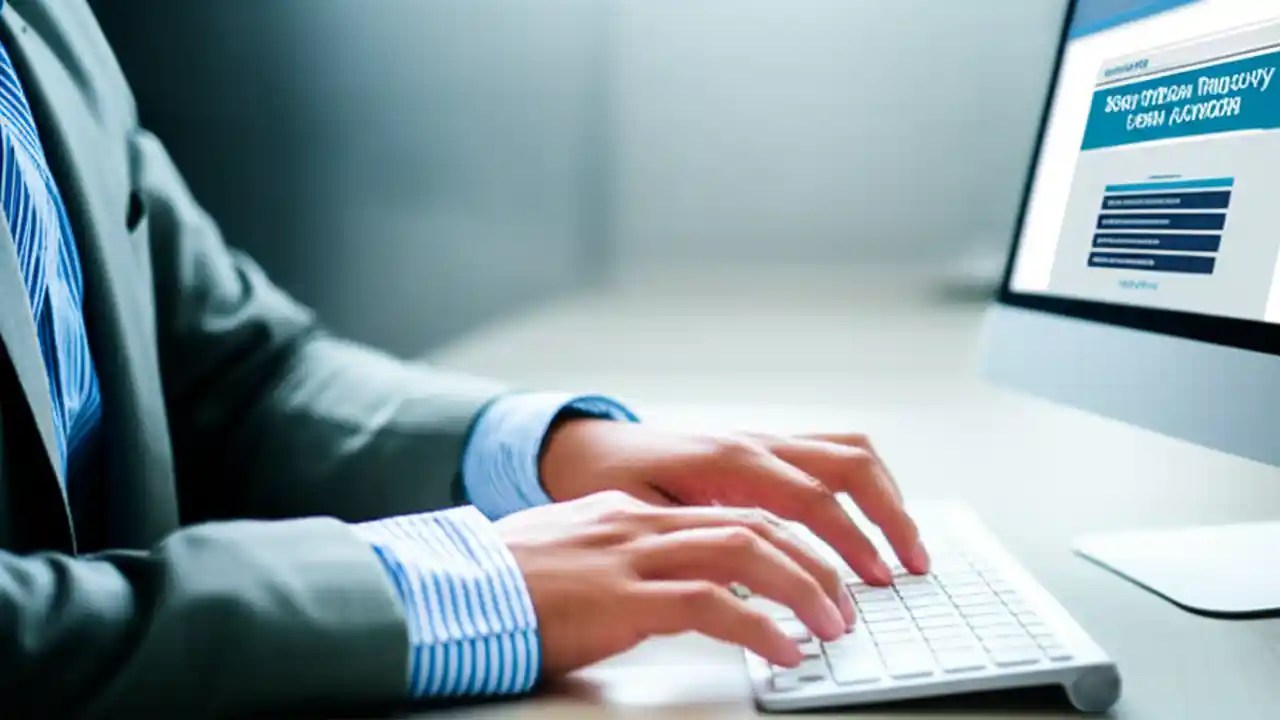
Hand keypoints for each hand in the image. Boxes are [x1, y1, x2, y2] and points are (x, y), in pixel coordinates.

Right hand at [495, 491, 852, 676]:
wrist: (450, 591)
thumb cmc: (503, 581)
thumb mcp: (571, 550)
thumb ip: (620, 553)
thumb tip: (659, 576)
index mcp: (634, 513)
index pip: (733, 512)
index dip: (789, 541)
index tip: (819, 570)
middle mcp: (642, 524)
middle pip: (755, 523)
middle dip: (814, 560)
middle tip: (846, 598)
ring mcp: (632, 556)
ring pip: (746, 552)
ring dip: (803, 587)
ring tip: (834, 624)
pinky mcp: (621, 599)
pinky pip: (711, 605)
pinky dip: (760, 627)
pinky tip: (784, 650)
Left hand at [540, 421, 927, 584]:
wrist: (588, 447)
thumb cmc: (609, 479)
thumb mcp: (642, 516)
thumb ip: (697, 539)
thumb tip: (747, 577)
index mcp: (728, 460)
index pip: (811, 499)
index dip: (850, 542)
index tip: (873, 582)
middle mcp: (754, 443)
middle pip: (848, 466)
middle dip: (889, 516)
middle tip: (911, 566)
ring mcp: (764, 440)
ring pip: (848, 452)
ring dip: (886, 495)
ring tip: (907, 543)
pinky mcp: (765, 448)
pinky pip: (830, 452)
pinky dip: (863, 482)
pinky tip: (872, 516)